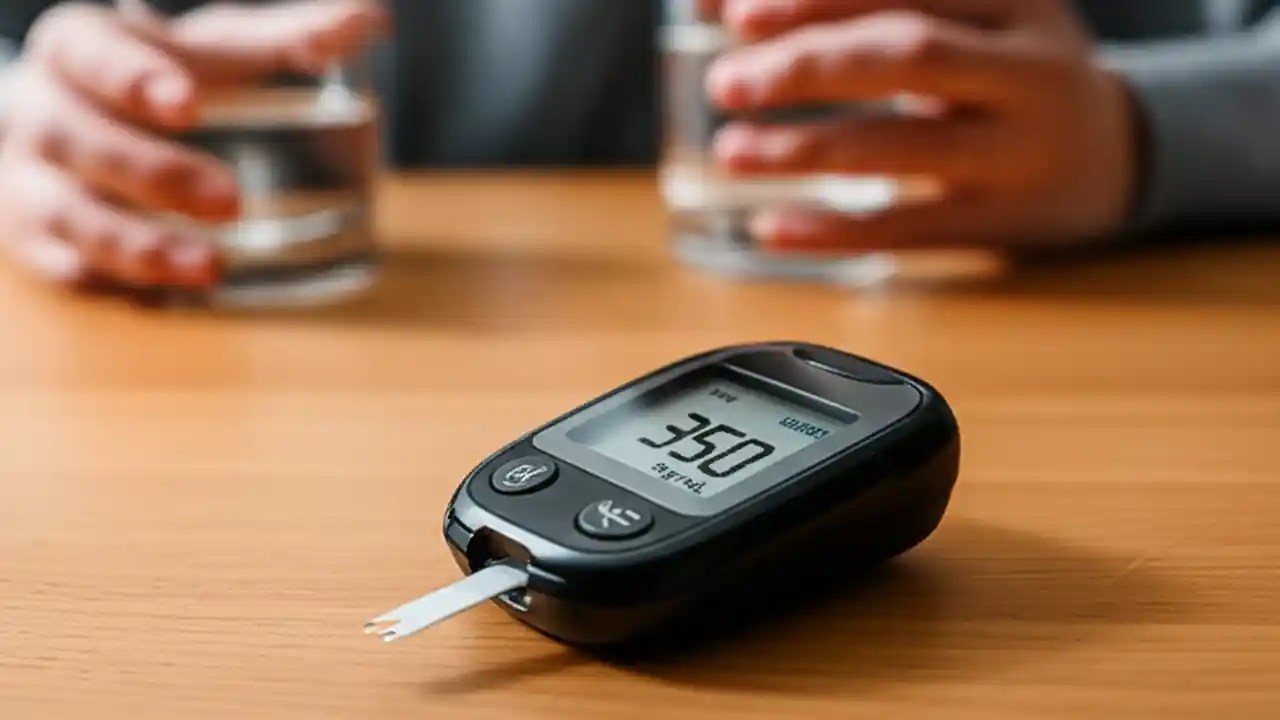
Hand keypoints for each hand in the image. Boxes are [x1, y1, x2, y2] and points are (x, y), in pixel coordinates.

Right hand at [0, 1, 385, 289]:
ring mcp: (33, 183)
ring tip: (210, 268)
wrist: (89, 122)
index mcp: (79, 48)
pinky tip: (166, 299)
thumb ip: (287, 38)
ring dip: (139, 248)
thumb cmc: (168, 79)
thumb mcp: (220, 49)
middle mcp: (42, 113)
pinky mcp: (42, 243)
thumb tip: (368, 22)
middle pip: (76, 140)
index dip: (132, 77)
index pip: (90, 54)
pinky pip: (67, 269)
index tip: (189, 103)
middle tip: (229, 201)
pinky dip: (115, 284)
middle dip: (152, 173)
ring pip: (67, 216)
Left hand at [707, 0, 1139, 251]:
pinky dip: (832, 230)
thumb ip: (867, 6)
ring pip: (904, 145)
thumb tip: (725, 4)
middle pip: (910, 52)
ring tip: (732, 149)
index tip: (736, 12)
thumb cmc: (1010, 70)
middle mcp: (1025, 66)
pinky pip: (906, 229)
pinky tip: (771, 227)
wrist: (1117, 153)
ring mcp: (1018, 150)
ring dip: (806, 148)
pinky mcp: (999, 221)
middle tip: (727, 82)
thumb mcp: (970, 15)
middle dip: (808, 64)